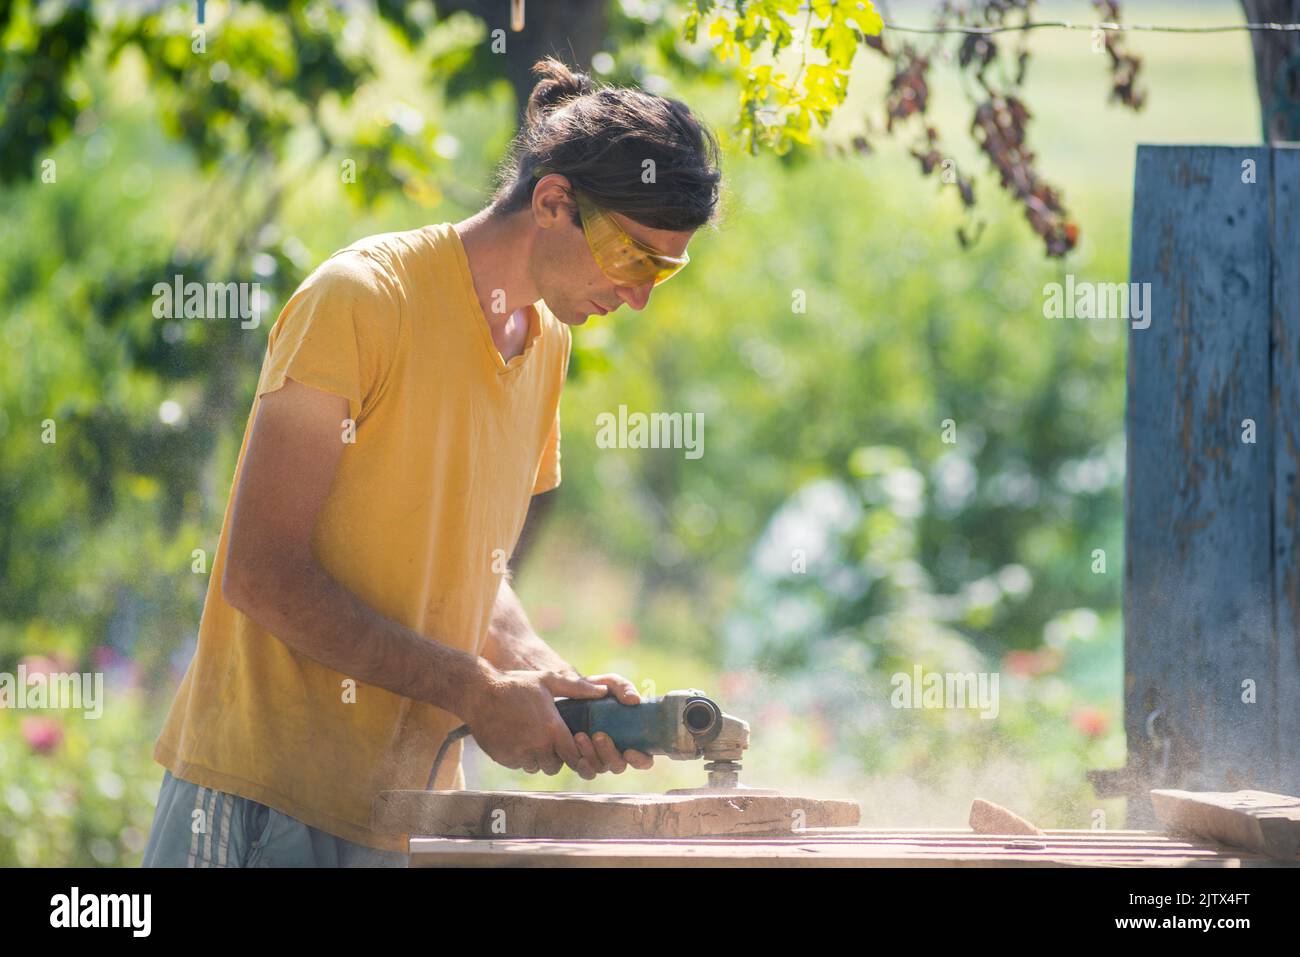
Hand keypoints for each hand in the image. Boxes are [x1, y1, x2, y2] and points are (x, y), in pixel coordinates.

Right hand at [462, 667, 607, 775]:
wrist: (478, 692)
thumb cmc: (515, 684)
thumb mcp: (548, 680)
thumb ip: (577, 688)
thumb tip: (604, 691)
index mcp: (552, 729)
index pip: (574, 756)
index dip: (576, 753)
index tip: (572, 744)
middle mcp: (537, 746)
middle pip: (556, 765)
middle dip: (556, 756)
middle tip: (550, 740)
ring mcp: (519, 754)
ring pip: (537, 767)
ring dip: (538, 757)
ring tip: (533, 737)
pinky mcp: (504, 759)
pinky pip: (519, 764)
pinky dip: (521, 757)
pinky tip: (517, 738)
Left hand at [570, 673, 654, 779]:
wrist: (568, 691)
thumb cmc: (596, 689)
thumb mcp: (610, 683)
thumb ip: (623, 687)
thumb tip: (634, 700)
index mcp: (631, 738)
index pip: (644, 759)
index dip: (640, 760)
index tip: (629, 750)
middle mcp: (616, 751)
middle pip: (619, 766)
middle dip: (610, 754)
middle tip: (598, 735)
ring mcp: (598, 757)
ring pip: (601, 768)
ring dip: (591, 754)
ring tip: (580, 735)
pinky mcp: (580, 759)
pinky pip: (584, 771)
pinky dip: (581, 764)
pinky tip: (574, 746)